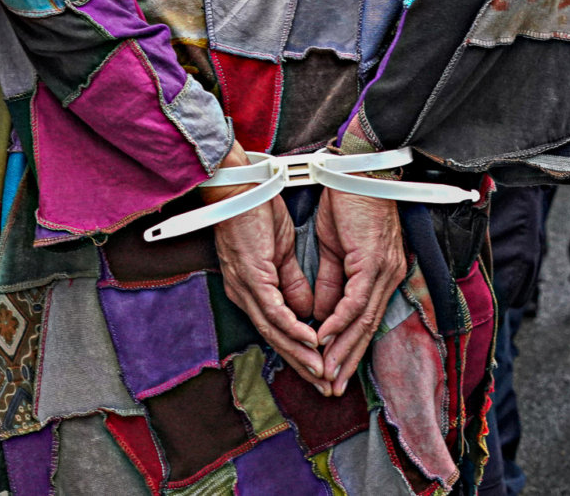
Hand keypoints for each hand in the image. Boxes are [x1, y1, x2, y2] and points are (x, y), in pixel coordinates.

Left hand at [209, 144, 323, 381]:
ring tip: (323, 372)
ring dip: (301, 353)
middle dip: (304, 365)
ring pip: (274, 330)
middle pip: (277, 339)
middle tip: (328, 386)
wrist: (241, 181)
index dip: (302, 353)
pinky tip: (310, 340)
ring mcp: (245, 285)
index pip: (278, 330)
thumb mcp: (282, 251)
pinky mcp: (250, 273)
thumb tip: (307, 311)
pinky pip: (272, 309)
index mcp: (253, 288)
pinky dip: (292, 327)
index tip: (326, 371)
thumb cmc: (259, 209)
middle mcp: (245, 293)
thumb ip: (292, 282)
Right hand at [311, 189, 407, 394]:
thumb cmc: (346, 197)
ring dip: (341, 350)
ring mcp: (383, 270)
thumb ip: (331, 279)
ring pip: (362, 321)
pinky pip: (356, 301)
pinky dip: (339, 322)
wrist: (358, 165)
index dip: (347, 349)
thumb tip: (322, 313)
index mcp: (380, 273)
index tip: (328, 371)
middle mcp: (387, 276)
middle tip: (328, 387)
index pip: (364, 321)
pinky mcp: (373, 260)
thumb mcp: (334, 245)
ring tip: (324, 372)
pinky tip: (323, 338)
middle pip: (366, 330)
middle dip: (346, 361)